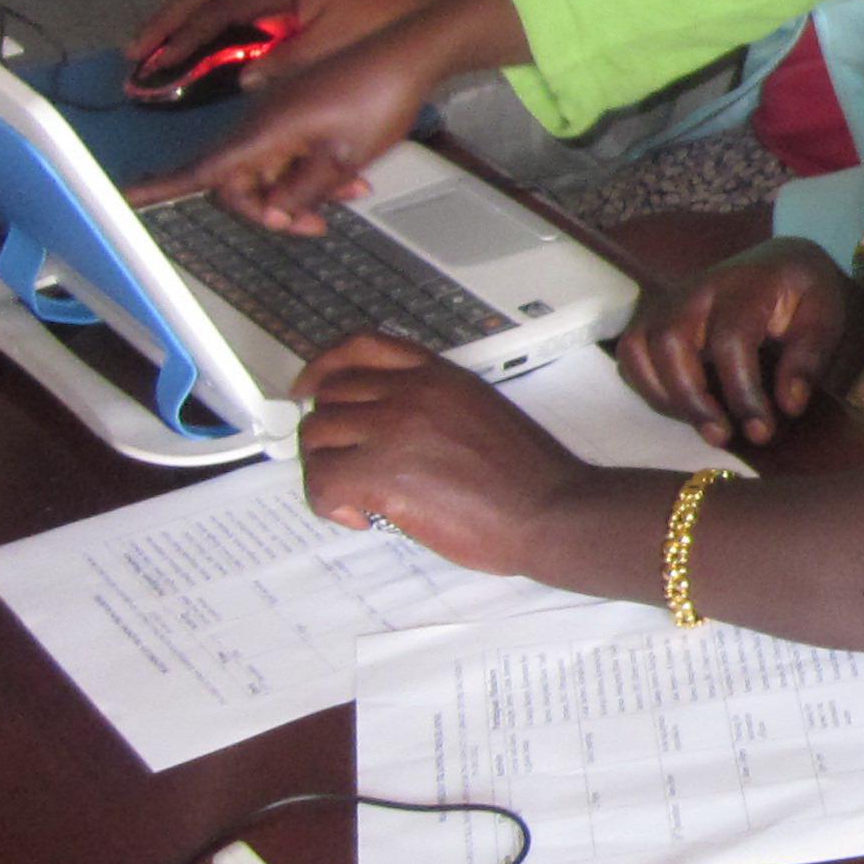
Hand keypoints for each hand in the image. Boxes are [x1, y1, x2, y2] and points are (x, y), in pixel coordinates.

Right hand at [131, 0, 476, 88]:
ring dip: (181, 19)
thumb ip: (286, 61)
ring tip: (151, 45)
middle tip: (131, 53)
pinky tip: (202, 38)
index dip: (180, 42)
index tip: (152, 66)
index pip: (214, 13)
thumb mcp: (335, 42)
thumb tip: (241, 81)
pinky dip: (209, 17)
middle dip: (164, 24)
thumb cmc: (384, 11)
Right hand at [135, 0, 519, 230]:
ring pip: (271, 167)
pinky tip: (354, 179)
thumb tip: (271, 211)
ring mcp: (280, 112)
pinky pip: (291, 149)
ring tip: (350, 194)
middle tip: (319, 225)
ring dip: (300, 190)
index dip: (161, 188)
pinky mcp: (299, 108)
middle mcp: (261, 119)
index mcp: (264, 131)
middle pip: (239, 179)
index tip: (122, 198)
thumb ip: (302, 190)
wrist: (410, 48)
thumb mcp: (345, 157)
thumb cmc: (379, 99)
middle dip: (271, 208)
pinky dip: (314, 169)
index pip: (203, 171)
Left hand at [293, 334, 605, 578]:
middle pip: (328, 396)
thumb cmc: (530, 476)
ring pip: (316, 438)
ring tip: (360, 497)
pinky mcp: (381, 473)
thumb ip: (436, 403)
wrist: (553, 511)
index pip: (361, 346)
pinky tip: (364, 517)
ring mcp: (394, 429)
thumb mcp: (482, 409)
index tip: (310, 389)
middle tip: (350, 467)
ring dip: (327, 470)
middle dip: (329, 434)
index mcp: (438, 374)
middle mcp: (411, 392)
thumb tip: (391, 428)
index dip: (324, 366)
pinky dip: (330, 504)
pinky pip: (320, 482)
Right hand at [613, 241, 855, 447]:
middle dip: (692, 398)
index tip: (761, 431)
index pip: (731, 340)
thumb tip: (789, 405)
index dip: (742, 391)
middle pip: (670, 342)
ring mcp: (669, 301)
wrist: (781, 266)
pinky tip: (685, 410)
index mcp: (745, 285)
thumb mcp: (825, 319)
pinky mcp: (652, 318)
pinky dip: (648, 388)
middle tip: (722, 436)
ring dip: (665, 397)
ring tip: (705, 426)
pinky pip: (630, 355)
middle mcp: (697, 289)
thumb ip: (809, 359)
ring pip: (638, 348)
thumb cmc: (804, 298)